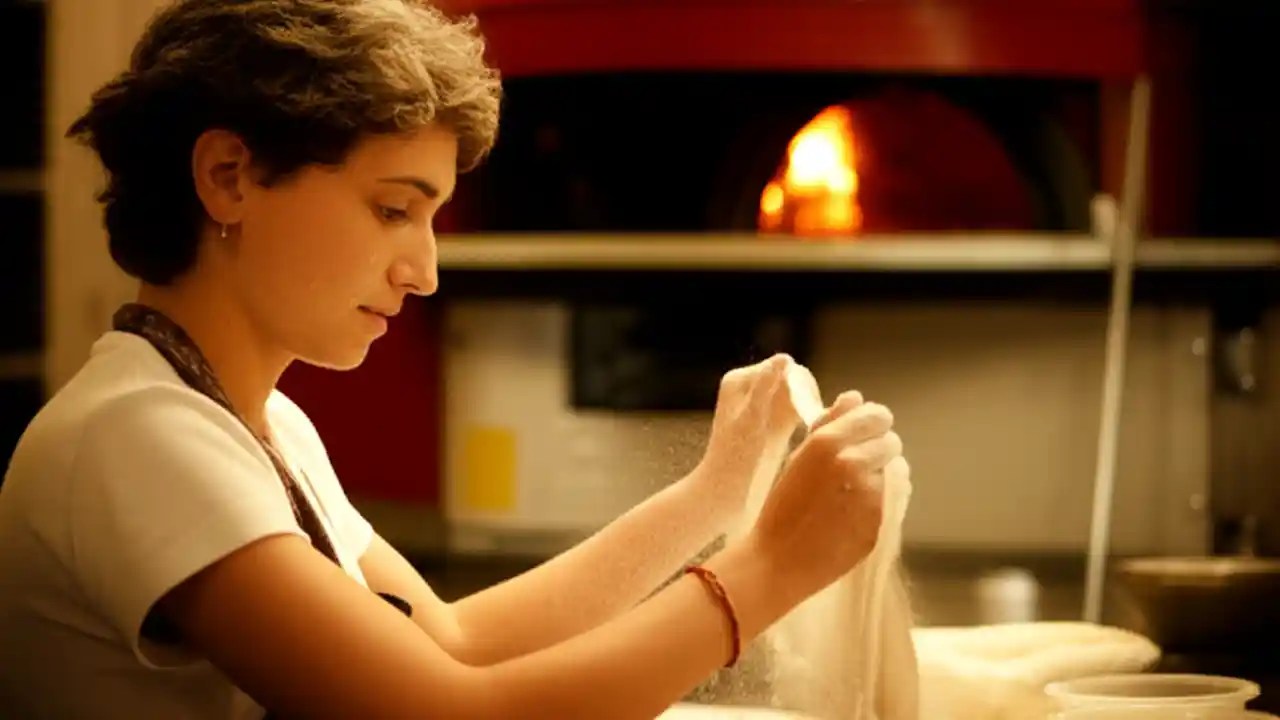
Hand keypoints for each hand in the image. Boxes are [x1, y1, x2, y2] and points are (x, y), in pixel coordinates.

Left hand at [691, 354, 816, 524]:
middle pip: (793, 380)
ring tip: (817, 430)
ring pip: (798, 396)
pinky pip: (797, 411)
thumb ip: (765, 387)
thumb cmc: (734, 459)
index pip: (783, 368)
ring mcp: (761, 404)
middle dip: (808, 397)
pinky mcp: (772, 423)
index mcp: (739, 379)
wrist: (724, 493)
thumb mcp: (751, 420)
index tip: (811, 411)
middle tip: (818, 423)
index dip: (802, 385)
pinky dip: (808, 419)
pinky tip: (814, 435)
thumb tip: (784, 358)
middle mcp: (749, 387)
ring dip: (810, 408)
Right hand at [747, 398, 902, 600]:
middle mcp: (855, 463)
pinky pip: (896, 498)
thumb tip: (854, 398)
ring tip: (855, 492)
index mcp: (829, 442)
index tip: (862, 434)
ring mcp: (872, 494)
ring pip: (897, 470)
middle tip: (854, 469)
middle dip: (877, 450)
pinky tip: (858, 511)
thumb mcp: (799, 457)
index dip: (872, 424)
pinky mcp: (883, 520)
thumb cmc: (783, 508)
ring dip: (883, 475)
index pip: (878, 415)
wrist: (779, 561)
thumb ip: (829, 423)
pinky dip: (883, 500)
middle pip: (891, 441)